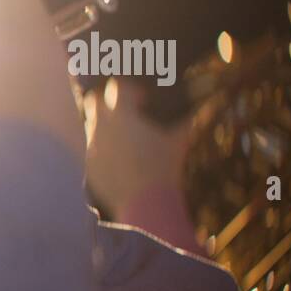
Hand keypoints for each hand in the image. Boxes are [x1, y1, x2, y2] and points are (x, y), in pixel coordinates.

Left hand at [84, 78, 190, 217]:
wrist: (145, 202)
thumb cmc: (164, 167)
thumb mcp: (178, 140)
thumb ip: (185, 120)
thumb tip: (201, 107)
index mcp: (121, 115)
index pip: (116, 87)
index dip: (128, 89)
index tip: (141, 98)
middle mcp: (101, 128)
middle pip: (93, 101)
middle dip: (105, 102)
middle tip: (124, 111)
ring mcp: (92, 147)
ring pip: (92, 127)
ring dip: (105, 126)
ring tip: (125, 137)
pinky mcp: (89, 166)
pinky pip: (93, 150)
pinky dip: (104, 149)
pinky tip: (121, 159)